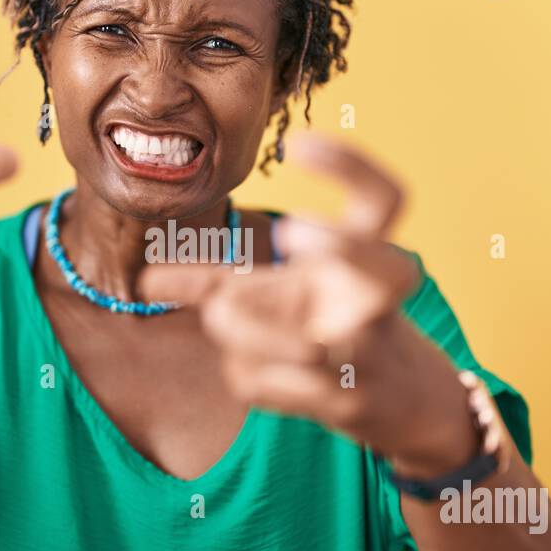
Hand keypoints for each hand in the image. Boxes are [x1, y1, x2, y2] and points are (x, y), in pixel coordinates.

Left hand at [139, 131, 484, 476]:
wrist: (407, 400)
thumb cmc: (332, 327)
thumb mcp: (287, 292)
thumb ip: (213, 281)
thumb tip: (143, 278)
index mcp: (370, 262)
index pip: (385, 203)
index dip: (352, 169)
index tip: (298, 144)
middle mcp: (376, 304)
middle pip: (387, 270)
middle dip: (341, 247)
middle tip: (291, 230)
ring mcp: (365, 357)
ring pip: (309, 345)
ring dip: (249, 326)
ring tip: (218, 310)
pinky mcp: (346, 406)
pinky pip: (281, 384)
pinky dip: (248, 373)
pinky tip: (248, 367)